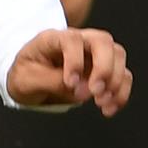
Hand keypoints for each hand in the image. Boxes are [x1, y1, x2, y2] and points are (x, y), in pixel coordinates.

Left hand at [5, 26, 131, 114]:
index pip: (72, 40)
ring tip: (101, 103)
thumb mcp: (26, 80)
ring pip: (117, 55)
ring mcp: (93, 53)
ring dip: (115, 81)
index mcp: (53, 39)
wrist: (29, 80)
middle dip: (104, 68)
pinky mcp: (103, 68)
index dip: (75, 61)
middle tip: (95, 92)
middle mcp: (77, 41)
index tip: (70, 84)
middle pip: (103, 41)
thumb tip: (83, 91)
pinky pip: (122, 75)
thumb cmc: (25, 74)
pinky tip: (109, 108)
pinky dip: (121, 92)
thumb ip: (53, 83)